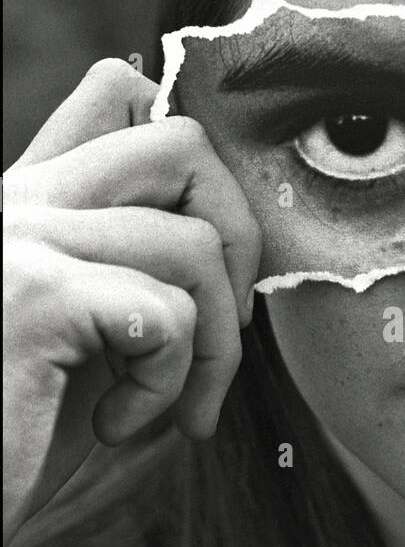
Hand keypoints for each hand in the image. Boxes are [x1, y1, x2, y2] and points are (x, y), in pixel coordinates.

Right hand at [3, 58, 261, 546]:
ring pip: (193, 243)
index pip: (114, 97)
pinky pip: (166, 315)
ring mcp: (16, 240)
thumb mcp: (84, 348)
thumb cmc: (10, 449)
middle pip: (181, 144)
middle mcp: (13, 205)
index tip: (204, 266)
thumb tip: (236, 247)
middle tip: (220, 333)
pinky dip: (168, 385)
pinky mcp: (29, 298)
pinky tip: (114, 427)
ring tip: (172, 407)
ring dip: (214, 344)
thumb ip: (132, 278)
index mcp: (24, 207)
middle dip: (241, 243)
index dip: (194, 167)